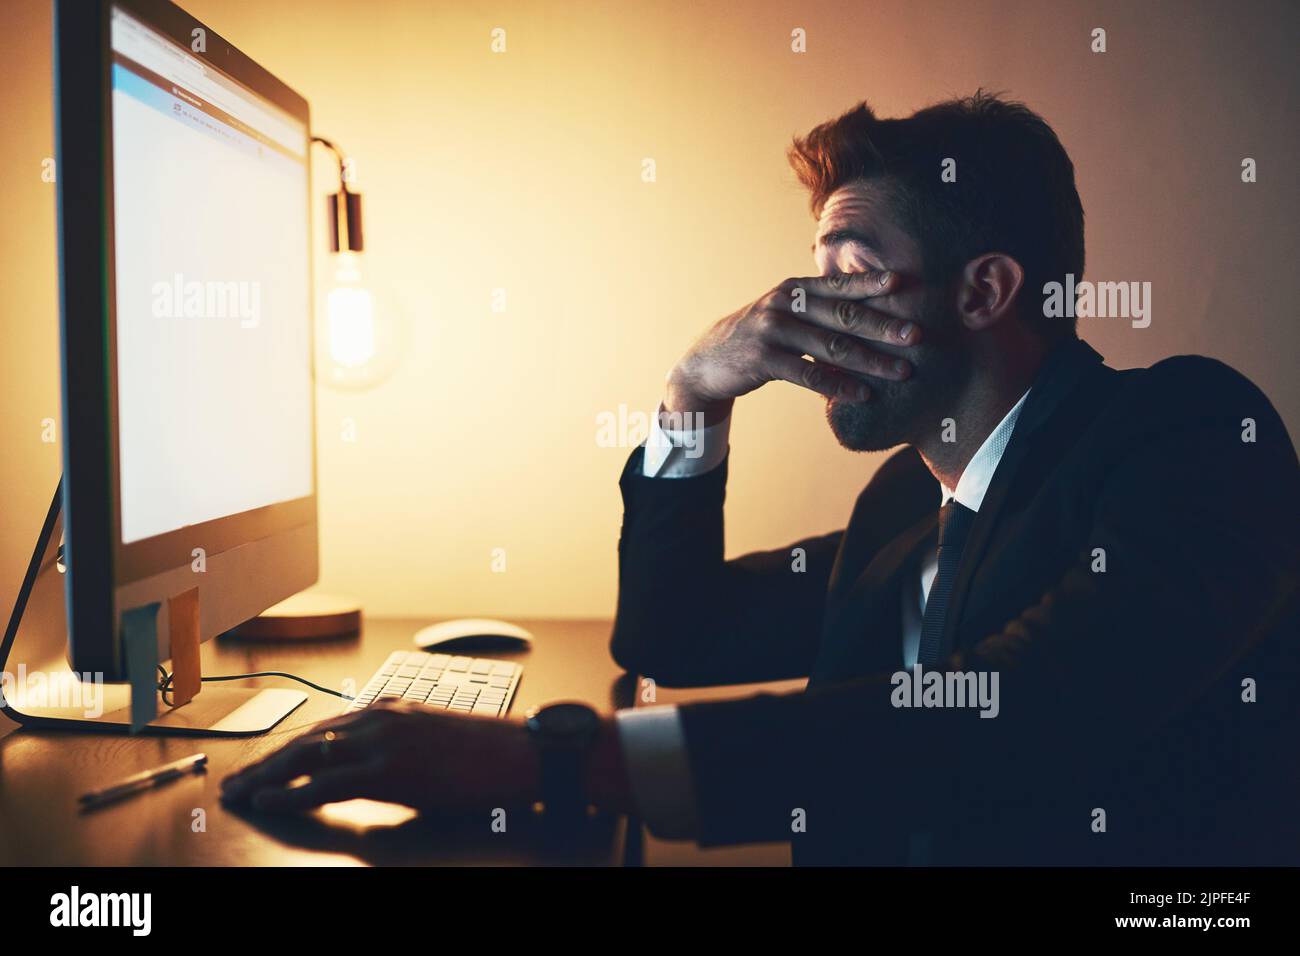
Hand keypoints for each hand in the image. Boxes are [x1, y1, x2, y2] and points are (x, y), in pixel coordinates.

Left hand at [220, 702, 540, 813]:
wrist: (520, 753)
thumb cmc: (484, 752)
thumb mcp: (431, 738)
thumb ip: (395, 746)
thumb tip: (365, 771)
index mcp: (388, 708)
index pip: (322, 729)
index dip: (284, 749)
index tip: (259, 765)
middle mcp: (379, 717)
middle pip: (305, 739)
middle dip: (264, 762)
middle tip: (233, 783)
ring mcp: (383, 741)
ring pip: (307, 757)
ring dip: (266, 776)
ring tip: (238, 793)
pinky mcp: (390, 769)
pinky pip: (327, 782)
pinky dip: (292, 791)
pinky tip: (269, 800)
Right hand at [664, 269, 917, 419]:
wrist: (706, 362)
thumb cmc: (756, 338)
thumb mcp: (783, 313)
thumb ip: (816, 309)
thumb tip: (865, 311)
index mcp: (794, 289)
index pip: (839, 284)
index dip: (871, 283)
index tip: (904, 284)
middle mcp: (785, 303)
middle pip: (843, 315)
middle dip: (883, 326)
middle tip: (917, 335)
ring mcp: (772, 330)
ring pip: (831, 347)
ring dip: (871, 361)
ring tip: (901, 371)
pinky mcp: (763, 359)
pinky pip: (808, 374)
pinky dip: (838, 386)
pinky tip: (862, 395)